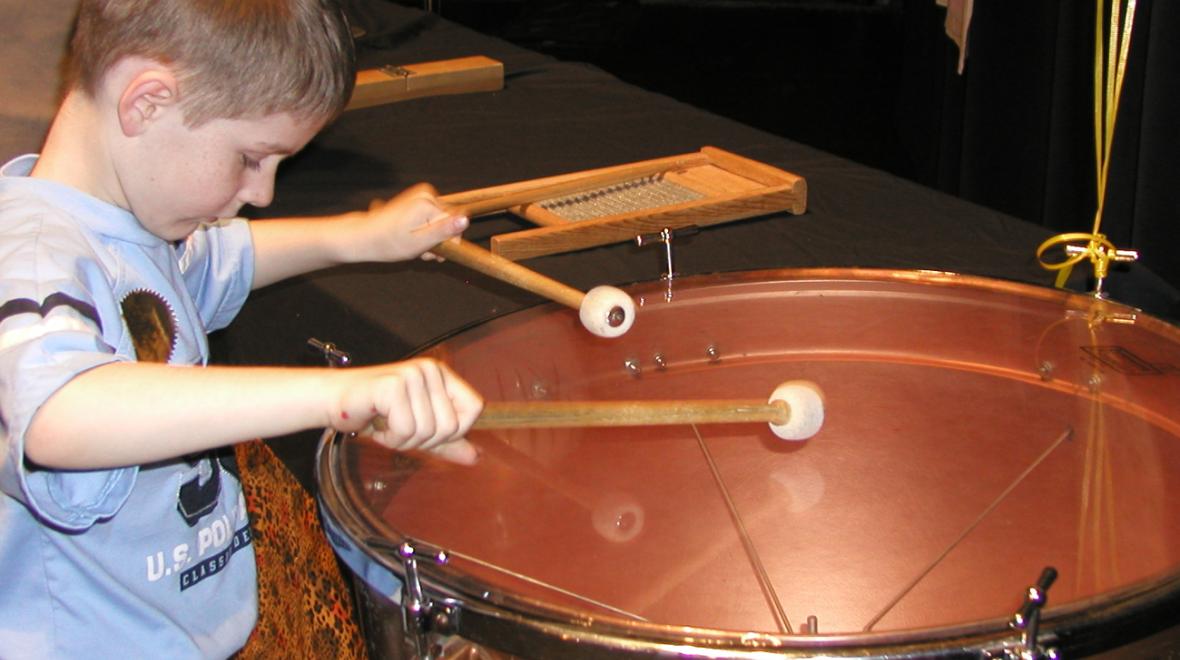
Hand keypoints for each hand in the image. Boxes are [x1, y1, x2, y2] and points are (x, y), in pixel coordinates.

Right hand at [330, 358, 483, 464]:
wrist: (334, 402)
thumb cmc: (376, 414)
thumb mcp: (418, 429)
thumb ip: (446, 442)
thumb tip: (475, 457)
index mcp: (442, 375)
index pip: (475, 408)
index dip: (454, 431)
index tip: (427, 430)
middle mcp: (430, 370)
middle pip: (451, 426)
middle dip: (423, 440)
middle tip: (398, 427)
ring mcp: (413, 375)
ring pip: (428, 431)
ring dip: (403, 440)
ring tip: (385, 424)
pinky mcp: (394, 385)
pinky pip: (406, 429)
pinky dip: (390, 437)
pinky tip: (376, 423)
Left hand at [351, 183, 468, 262]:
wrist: (366, 236)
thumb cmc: (389, 243)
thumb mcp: (420, 243)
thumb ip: (444, 231)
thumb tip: (466, 220)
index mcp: (427, 204)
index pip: (455, 225)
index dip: (447, 244)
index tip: (432, 255)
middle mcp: (426, 194)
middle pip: (448, 222)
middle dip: (438, 241)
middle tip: (422, 253)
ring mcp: (421, 194)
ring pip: (440, 221)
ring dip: (432, 238)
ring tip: (415, 247)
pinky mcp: (418, 198)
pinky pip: (432, 217)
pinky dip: (426, 230)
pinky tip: (414, 238)